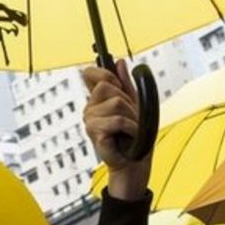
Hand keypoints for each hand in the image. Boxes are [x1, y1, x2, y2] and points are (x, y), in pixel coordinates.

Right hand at [82, 60, 150, 200]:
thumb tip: (119, 62)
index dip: (104, 73)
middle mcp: (90, 108)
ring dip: (132, 116)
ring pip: (116, 102)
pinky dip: (131, 128)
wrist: (134, 163)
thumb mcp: (135, 104)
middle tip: (130, 116)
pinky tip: (130, 137)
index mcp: (97, 99)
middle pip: (107, 85)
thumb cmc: (135, 136)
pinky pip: (118, 120)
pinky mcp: (94, 133)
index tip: (118, 84)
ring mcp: (90, 120)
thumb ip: (126, 84)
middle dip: (127, 99)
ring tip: (131, 129)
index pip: (90, 74)